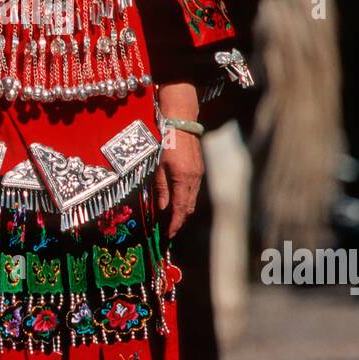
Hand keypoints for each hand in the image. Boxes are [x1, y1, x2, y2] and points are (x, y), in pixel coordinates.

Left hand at [155, 80, 203, 236]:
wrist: (182, 125)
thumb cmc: (166, 144)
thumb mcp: (158, 166)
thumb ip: (161, 188)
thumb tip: (163, 208)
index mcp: (183, 180)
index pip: (181, 208)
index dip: (176, 223)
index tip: (169, 234)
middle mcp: (194, 180)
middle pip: (189, 207)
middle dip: (180, 219)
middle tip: (169, 228)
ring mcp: (199, 175)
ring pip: (193, 199)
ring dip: (184, 209)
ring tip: (173, 216)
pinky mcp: (200, 170)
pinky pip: (195, 190)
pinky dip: (187, 198)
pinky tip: (179, 199)